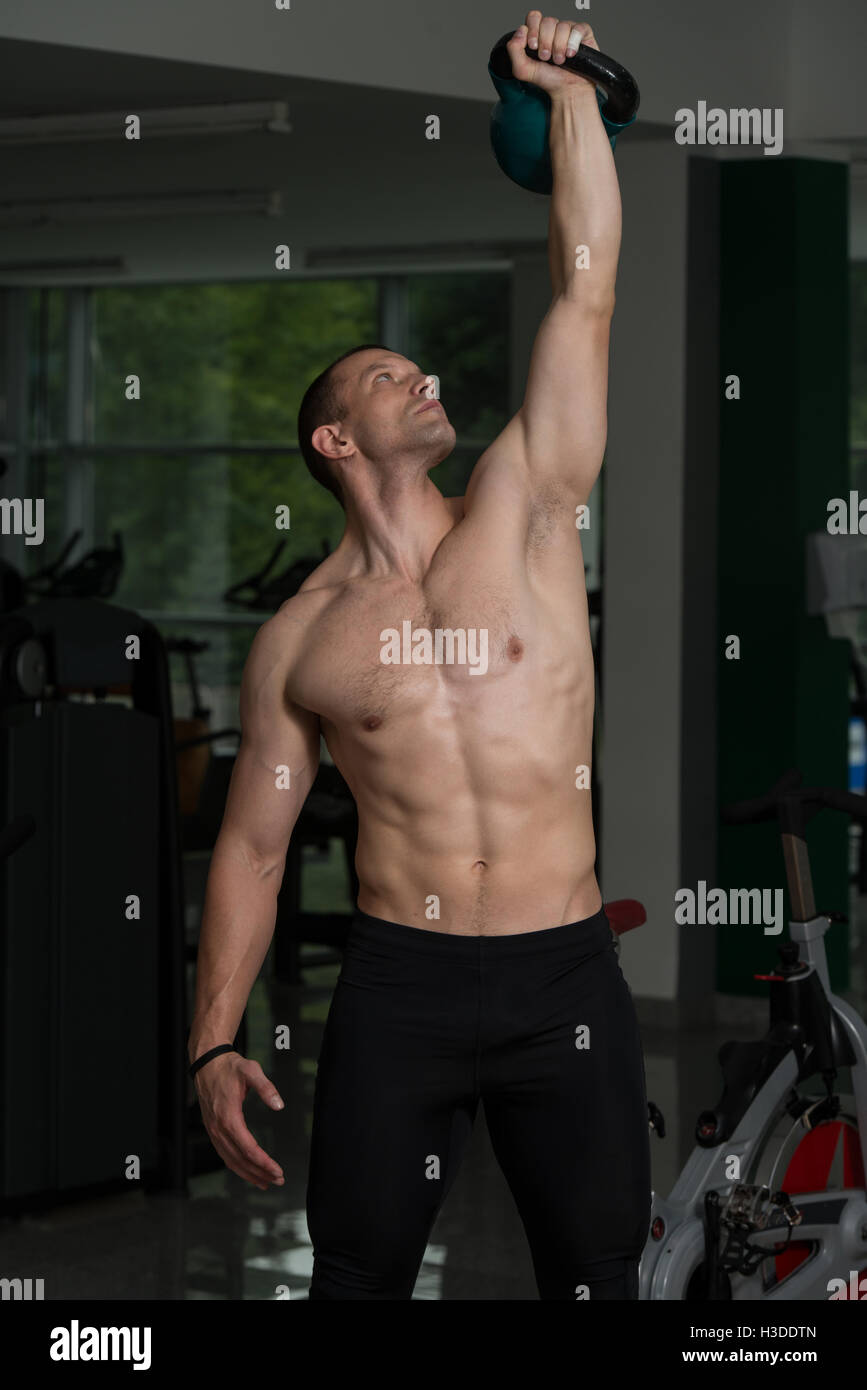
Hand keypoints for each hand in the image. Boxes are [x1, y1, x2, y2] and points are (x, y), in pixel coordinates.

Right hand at [194, 1051, 284, 1190]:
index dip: (264, 1162)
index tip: (278, 1171)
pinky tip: (248, 1171)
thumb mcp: (251, 1070)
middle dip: (260, 1173)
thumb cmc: (230, 1066)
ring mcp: (213, 1131)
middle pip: (240, 1159)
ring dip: (248, 1173)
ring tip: (266, 1183)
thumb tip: (279, 1105)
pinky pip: (224, 1154)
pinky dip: (237, 1166)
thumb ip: (266, 1088)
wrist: (207, 1063)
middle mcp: (218, 1128)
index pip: (248, 1148)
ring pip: (231, 1160)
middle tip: (278, 1180)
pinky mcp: (212, 1130)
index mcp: (228, 1117)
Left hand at [507, 12, 598, 93]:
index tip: (533, 47)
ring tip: (559, 60)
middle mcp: (553, 29)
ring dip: (559, 47)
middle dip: (545, 42)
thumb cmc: (547, 79)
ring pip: (562, 26)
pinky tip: (571, 55)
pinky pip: (578, 29)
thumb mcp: (522, 70)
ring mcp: (568, 30)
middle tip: (546, 58)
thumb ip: (513, 49)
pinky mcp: (582, 34)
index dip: (533, 31)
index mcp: (538, 33)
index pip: (534, 18)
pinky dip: (572, 43)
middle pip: (548, 21)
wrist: (566, 90)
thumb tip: (521, 31)